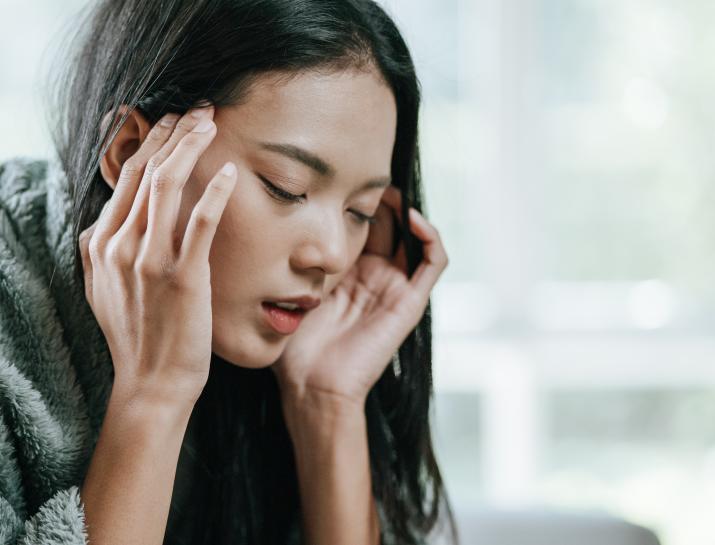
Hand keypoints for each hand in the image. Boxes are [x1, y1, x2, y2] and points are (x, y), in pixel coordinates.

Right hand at [78, 105, 236, 406]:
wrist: (151, 383)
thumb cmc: (140, 335)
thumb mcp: (108, 287)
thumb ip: (111, 250)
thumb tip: (117, 220)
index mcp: (100, 244)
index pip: (125, 177)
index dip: (151, 143)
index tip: (174, 122)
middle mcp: (119, 245)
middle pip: (145, 171)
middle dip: (173, 133)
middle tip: (200, 109)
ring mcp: (149, 260)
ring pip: (167, 185)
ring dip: (191, 147)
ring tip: (212, 123)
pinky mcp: (183, 277)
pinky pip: (200, 223)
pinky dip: (214, 191)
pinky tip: (230, 171)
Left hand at [270, 185, 448, 406]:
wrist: (310, 386)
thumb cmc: (292, 345)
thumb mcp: (286, 288)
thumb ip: (285, 259)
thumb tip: (263, 217)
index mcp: (348, 270)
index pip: (362, 222)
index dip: (356, 197)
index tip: (339, 174)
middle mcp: (376, 275)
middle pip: (390, 223)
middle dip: (381, 196)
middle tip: (366, 174)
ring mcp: (396, 287)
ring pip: (415, 236)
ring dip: (409, 210)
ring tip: (392, 192)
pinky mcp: (410, 302)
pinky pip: (434, 262)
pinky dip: (430, 236)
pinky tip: (411, 218)